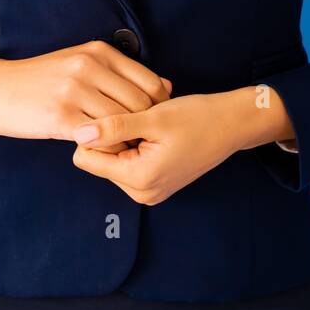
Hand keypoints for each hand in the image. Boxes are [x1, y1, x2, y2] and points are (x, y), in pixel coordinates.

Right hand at [0, 41, 172, 147]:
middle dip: (145, 128)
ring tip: (118, 148)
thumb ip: (119, 73)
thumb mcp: (81, 62)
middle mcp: (90, 67)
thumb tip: (165, 85)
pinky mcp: (61, 116)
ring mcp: (75, 91)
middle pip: (141, 105)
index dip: (158, 108)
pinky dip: (106, 149)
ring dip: (125, 141)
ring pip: (123, 124)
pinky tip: (98, 149)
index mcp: (99, 52)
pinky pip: (100, 139)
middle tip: (138, 142)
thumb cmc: (41, 79)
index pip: (150, 82)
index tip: (151, 123)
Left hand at [72, 92, 243, 203]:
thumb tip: (79, 133)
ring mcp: (148, 190)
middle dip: (112, 136)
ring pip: (112, 159)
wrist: (231, 124)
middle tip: (141, 120)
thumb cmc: (197, 118)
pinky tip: (154, 132)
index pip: (86, 158)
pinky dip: (135, 144)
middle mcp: (141, 192)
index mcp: (138, 179)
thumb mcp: (152, 118)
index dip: (96, 132)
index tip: (119, 117)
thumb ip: (113, 127)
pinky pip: (127, 161)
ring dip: (125, 138)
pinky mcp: (153, 183)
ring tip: (151, 126)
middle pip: (98, 159)